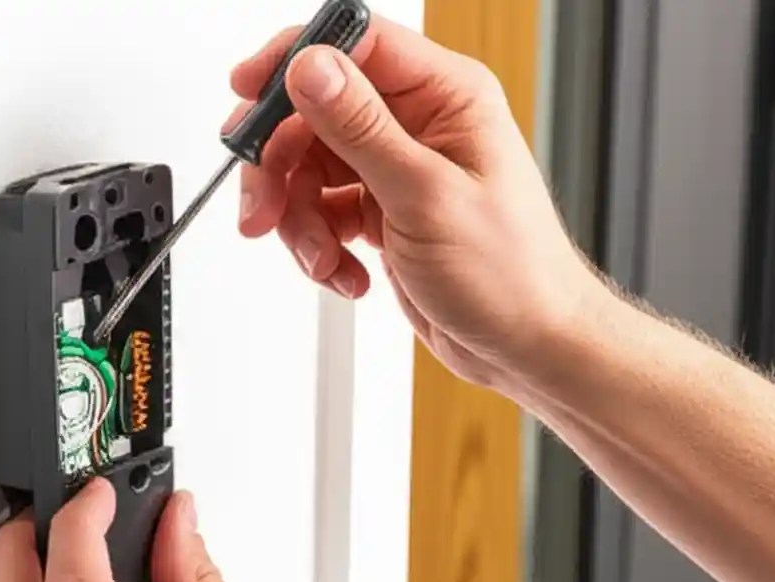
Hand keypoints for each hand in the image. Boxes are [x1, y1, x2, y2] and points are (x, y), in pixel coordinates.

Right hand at [231, 16, 603, 390]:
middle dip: (280, 165)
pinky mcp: (380, 210)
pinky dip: (319, 247)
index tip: (248, 92)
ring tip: (321, 259)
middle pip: (313, 112)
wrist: (526, 345)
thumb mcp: (425, 194)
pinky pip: (320, 211)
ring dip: (298, 219)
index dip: (294, 61)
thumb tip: (311, 68)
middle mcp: (418, 122)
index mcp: (446, 95)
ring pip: (307, 167)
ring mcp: (396, 167)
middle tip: (263, 206)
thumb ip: (360, 127)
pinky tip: (346, 272)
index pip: (354, 44)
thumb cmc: (510, 273)